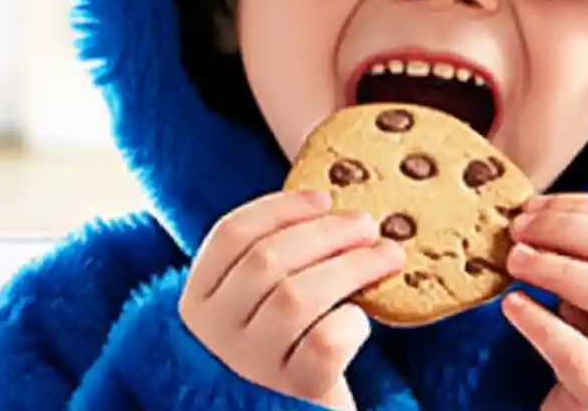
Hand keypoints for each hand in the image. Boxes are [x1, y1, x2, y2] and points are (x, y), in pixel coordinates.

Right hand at [178, 190, 405, 410]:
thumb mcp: (265, 303)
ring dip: (350, 267)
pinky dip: (350, 322)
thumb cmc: (289, 348)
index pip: (230, 234)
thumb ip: (282, 259)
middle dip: (327, 232)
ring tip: (387, 257)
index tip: (325, 197)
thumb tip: (337, 207)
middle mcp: (215, 333)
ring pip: (295, 297)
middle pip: (266, 259)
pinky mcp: (293, 392)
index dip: (282, 207)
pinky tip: (361, 318)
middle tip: (368, 226)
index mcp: (200, 299)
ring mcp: (250, 366)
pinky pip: (323, 344)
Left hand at [501, 193, 587, 410]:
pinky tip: (513, 305)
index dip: (578, 206)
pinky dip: (542, 324)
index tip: (531, 207)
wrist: (564, 393)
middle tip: (517, 232)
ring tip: (514, 263)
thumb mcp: (584, 276)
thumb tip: (529, 204)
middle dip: (564, 230)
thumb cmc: (574, 324)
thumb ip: (574, 241)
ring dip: (556, 268)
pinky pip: (580, 358)